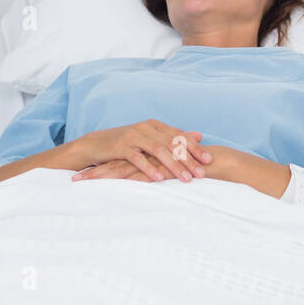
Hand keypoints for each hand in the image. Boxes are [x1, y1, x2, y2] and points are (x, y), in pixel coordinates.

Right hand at [72, 120, 211, 181]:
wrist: (94, 144)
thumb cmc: (125, 144)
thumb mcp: (149, 138)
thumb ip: (172, 136)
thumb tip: (198, 135)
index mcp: (154, 125)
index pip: (179, 135)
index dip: (195, 147)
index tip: (209, 160)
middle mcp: (145, 128)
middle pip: (171, 143)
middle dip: (188, 159)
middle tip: (202, 173)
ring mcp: (133, 136)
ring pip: (158, 150)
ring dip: (173, 165)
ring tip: (186, 179)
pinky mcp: (120, 147)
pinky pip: (137, 158)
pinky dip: (149, 168)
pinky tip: (159, 179)